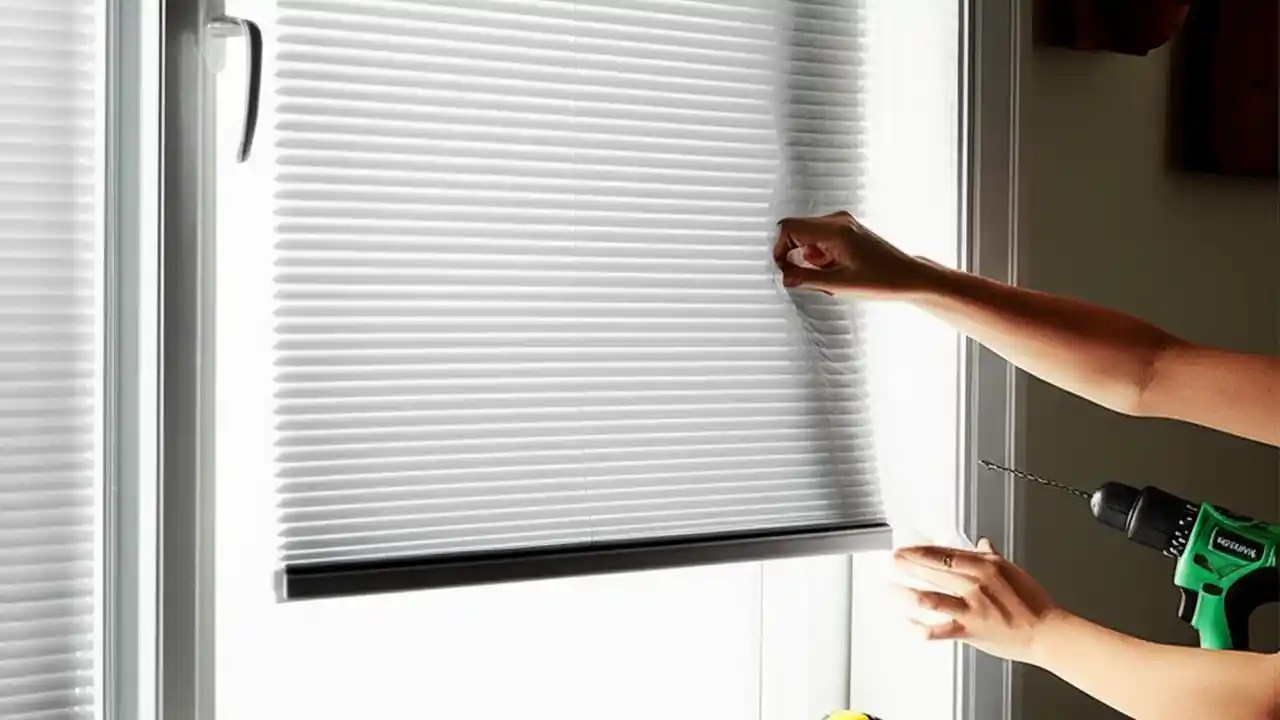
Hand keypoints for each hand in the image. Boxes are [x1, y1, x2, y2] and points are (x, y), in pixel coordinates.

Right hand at [773, 211, 938, 297]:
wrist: (908, 276)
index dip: (779, 249)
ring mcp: (842, 224)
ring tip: (826, 278)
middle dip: (793, 256)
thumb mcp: (840, 284)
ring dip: (807, 259)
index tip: (784, 270)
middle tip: (803, 278)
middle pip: (795, 230)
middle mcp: (837, 221)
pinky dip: (818, 257)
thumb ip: (807, 279)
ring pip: (806, 237)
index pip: (789, 228)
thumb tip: (783, 277)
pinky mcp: (845, 231)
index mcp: (835, 230)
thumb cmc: (881, 280)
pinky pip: (818, 240)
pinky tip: (833, 272)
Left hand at [892, 538, 1062, 663]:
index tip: (905, 548)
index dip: (920, 550)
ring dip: (905, 593)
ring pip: (930, 597)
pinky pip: (938, 629)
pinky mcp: (971, 629)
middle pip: (933, 569)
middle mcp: (976, 583)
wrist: (1048, 632)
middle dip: (906, 564)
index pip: (944, 553)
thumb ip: (991, 556)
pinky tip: (905, 624)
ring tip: (888, 589)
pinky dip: (919, 628)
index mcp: (985, 565)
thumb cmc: (1034, 604)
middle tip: (890, 561)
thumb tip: (982, 542)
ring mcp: (972, 607)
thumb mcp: (1012, 571)